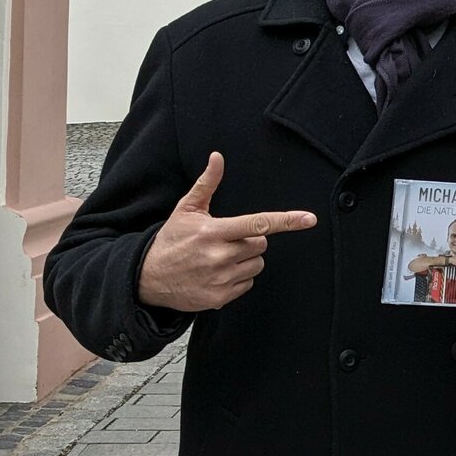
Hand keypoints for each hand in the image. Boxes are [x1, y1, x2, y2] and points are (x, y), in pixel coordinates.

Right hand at [137, 153, 316, 312]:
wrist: (146, 278)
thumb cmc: (171, 240)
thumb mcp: (186, 209)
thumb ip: (207, 184)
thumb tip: (218, 157)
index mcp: (214, 232)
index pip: (257, 224)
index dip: (286, 221)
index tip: (309, 219)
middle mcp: (219, 256)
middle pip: (261, 245)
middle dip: (250, 241)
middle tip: (227, 241)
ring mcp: (220, 279)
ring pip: (257, 265)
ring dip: (245, 260)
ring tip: (220, 258)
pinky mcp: (219, 298)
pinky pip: (247, 283)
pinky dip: (237, 278)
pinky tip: (217, 274)